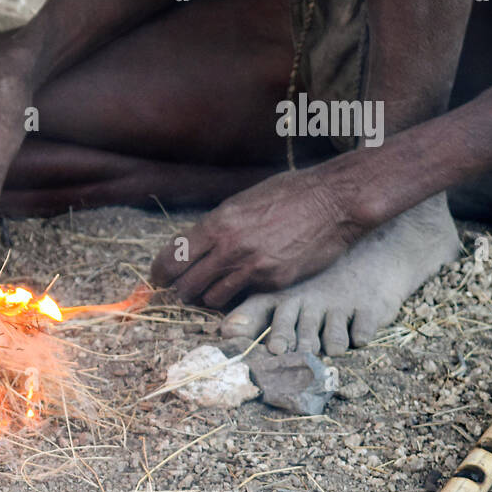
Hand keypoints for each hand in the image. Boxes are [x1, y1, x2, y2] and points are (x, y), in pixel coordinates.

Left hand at [151, 168, 365, 308]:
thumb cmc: (289, 194)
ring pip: (210, 298)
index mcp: (217, 223)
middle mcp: (230, 247)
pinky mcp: (274, 282)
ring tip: (211, 290)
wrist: (334, 200)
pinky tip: (242, 286)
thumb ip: (217, 225)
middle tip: (179, 290)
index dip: (160, 272)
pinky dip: (238, 296)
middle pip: (186, 284)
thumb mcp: (242, 202)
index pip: (173, 257)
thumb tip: (194, 243)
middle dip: (179, 289)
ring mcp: (252, 267)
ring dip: (207, 297)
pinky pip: (243, 297)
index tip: (157, 278)